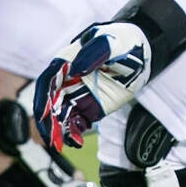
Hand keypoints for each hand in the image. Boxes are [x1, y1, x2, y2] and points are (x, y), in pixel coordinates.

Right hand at [32, 20, 151, 149]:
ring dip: (60, 131)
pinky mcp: (91, 108)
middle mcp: (68, 81)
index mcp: (67, 62)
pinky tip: (77, 142)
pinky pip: (77, 123)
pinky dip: (74, 133)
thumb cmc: (123, 42)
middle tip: (52, 139)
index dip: (42, 99)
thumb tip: (76, 69)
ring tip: (64, 144)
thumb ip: (93, 53)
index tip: (42, 115)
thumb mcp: (109, 42)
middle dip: (49, 122)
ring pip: (62, 116)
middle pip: (51, 103)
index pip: (47, 82)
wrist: (143, 52)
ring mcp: (79, 95)